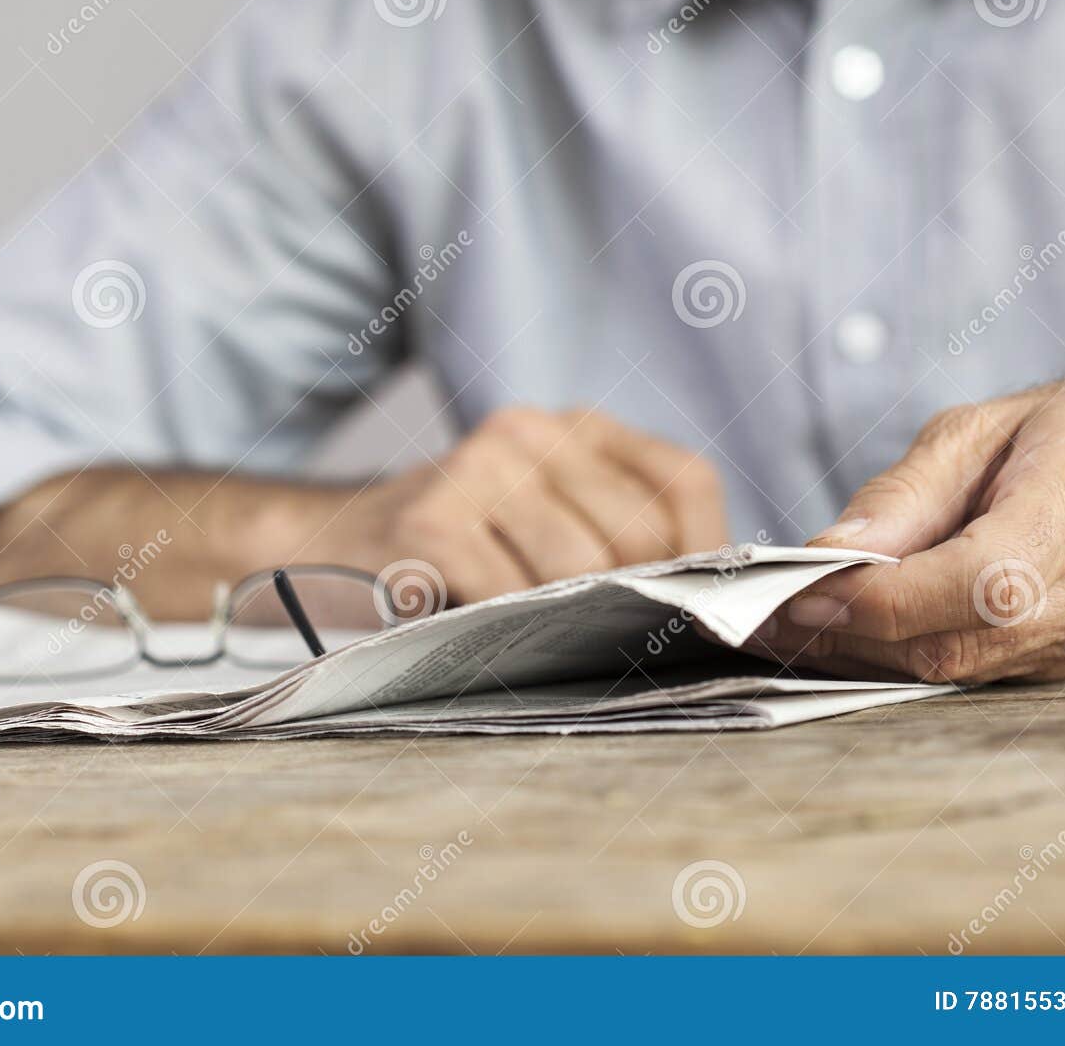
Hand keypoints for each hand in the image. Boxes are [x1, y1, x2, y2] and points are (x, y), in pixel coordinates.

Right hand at [352, 406, 727, 605]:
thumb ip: (632, 543)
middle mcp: (534, 430)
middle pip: (637, 534)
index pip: (683, 482)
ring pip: (579, 570)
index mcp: (582, 428)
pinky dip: (508, 631)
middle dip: (632, 601)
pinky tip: (484, 628)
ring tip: (534, 631)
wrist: (339, 542)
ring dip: (565, 622)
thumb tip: (725, 607)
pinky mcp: (431, 517)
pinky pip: (510, 595)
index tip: (699, 611)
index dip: (707, 555)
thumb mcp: (556, 520)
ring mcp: (479, 466)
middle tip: (601, 636)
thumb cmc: (472, 549)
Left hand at [755, 378, 1064, 683]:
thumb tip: (830, 556)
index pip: (974, 583)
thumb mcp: (977, 431)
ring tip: (796, 625)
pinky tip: (857, 633)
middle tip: (769, 616)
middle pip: (955, 642)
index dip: (877, 599)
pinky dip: (908, 655)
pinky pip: (978, 671)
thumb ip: (903, 499)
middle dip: (849, 634)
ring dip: (867, 653)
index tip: (797, 591)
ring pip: (959, 669)